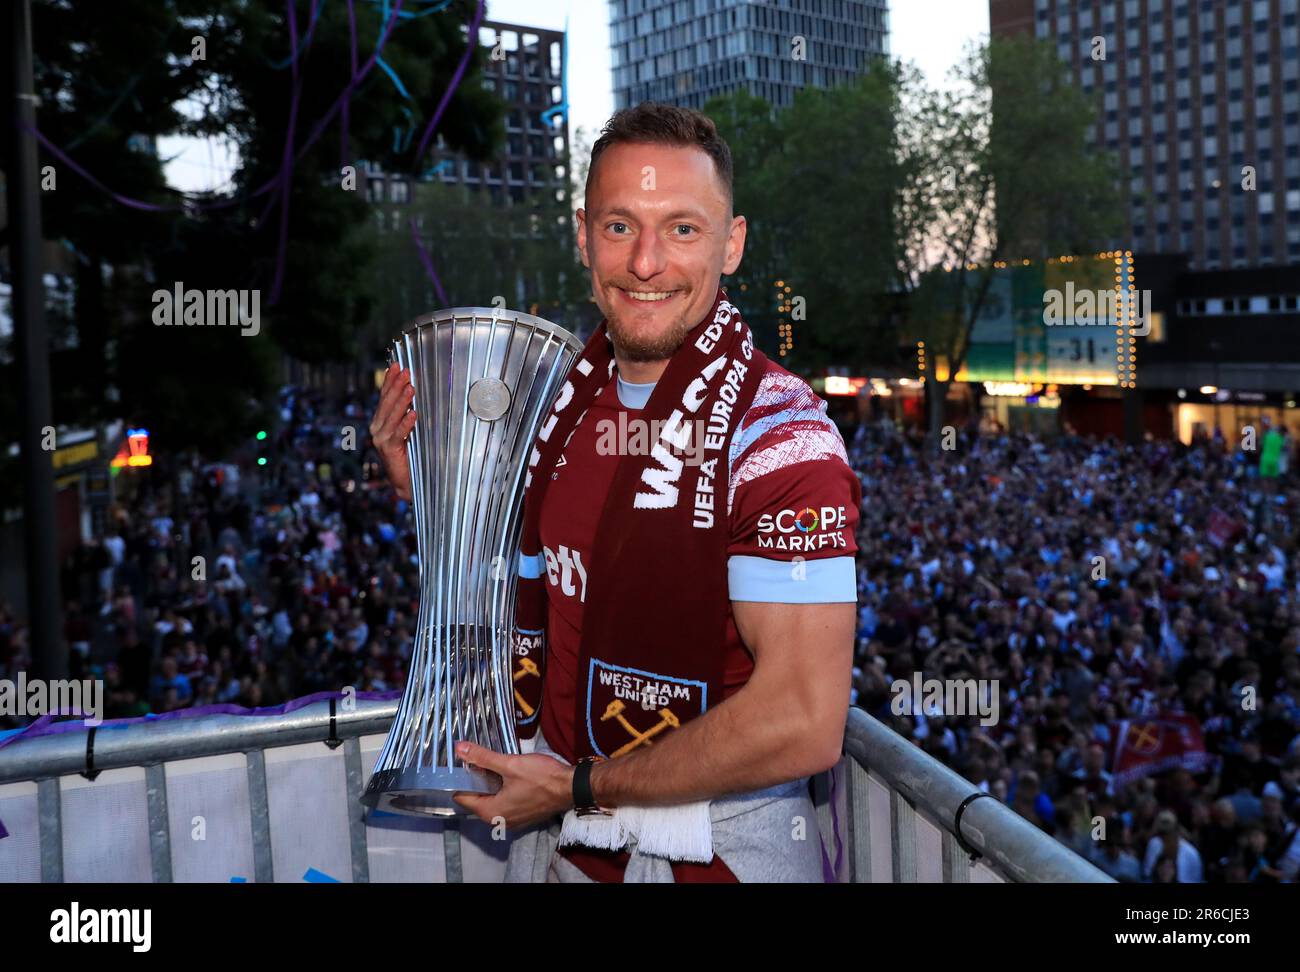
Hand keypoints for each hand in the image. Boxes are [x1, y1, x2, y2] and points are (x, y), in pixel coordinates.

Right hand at [369, 363, 416, 500]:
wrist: (405, 481)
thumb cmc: (410, 454)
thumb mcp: (407, 430)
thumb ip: (406, 414)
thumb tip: (414, 392)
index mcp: (380, 422)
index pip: (384, 396)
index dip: (389, 380)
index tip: (397, 365)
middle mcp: (377, 428)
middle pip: (386, 402)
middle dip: (396, 385)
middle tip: (405, 371)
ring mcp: (380, 439)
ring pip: (391, 416)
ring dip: (401, 400)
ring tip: (410, 387)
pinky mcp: (389, 450)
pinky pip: (398, 434)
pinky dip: (406, 423)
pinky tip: (413, 413)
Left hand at [451, 740, 573, 829]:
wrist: (571, 787)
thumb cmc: (541, 778)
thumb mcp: (510, 764)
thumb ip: (483, 757)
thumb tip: (459, 748)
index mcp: (491, 812)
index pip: (462, 798)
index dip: (459, 779)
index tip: (460, 763)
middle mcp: (498, 821)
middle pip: (476, 800)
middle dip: (475, 781)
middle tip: (477, 760)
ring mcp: (512, 820)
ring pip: (491, 801)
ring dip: (489, 785)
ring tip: (493, 765)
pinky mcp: (522, 815)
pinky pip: (504, 803)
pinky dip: (502, 791)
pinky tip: (508, 776)